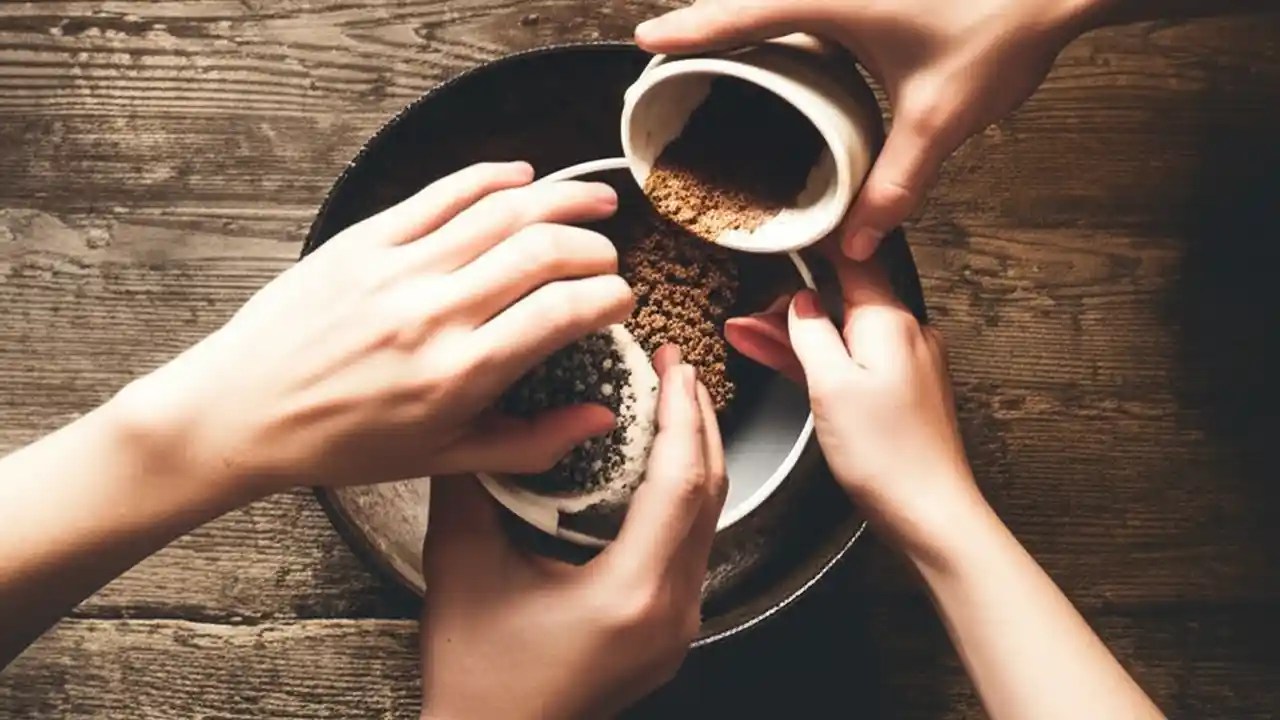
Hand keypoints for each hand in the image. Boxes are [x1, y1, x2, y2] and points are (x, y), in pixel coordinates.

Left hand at [114, 162, 631, 496]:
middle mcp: (432, 312)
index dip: (609, 297)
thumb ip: (530, 442)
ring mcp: (396, 268)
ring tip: (594, 199)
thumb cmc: (341, 443)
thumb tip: (599, 418)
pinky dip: (490, 177)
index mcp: (457, 373)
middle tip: (608, 256)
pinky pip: (441, 193)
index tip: (620, 301)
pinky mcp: (364, 239)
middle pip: (542, 250)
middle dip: (594, 246)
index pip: (562, 311)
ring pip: (500, 210)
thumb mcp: (442, 459)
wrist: (242, 411)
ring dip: (560, 198)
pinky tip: (521, 176)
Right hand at [420, 346, 726, 719]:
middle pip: (709, 496)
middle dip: (698, 421)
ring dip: (695, 457)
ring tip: (673, 404)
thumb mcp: (460, 564)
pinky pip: (692, 548)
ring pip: (708, 522)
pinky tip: (659, 470)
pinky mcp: (669, 633)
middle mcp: (670, 612)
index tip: (675, 364)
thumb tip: (479, 411)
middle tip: (679, 367)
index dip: (682, 413)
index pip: (681, 483)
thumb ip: (469, 481)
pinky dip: (683, 498)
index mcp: (630, 593)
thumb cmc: (476, 673)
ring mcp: (678, 628)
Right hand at [636, 0, 1104, 258]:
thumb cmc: (1004, 24)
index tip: (646, 39)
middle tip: (671, 49)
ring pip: (787, 0)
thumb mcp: (938, 119)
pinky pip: (816, 5)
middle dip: (711, 22)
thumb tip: (856, 241)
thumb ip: (895, 185)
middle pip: (756, 0)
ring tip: (718, 50)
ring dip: (750, 19)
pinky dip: (791, 22)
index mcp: (837, 2)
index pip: (745, 15)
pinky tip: (792, 48)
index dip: (692, 30)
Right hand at [725, 255, 977, 558]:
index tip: (786, 233)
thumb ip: (810, 334)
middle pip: (842, 302)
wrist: (931, 513)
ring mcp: (906, 365)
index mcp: (890, 322)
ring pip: (845, 335)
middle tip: (745, 317)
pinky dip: (822, 362)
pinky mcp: (903, 393)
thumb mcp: (829, 385)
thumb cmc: (886, 456)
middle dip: (792, 308)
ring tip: (749, 336)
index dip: (816, 247)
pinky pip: (856, 363)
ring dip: (800, 337)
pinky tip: (789, 362)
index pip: (851, 261)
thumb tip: (800, 303)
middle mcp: (906, 335)